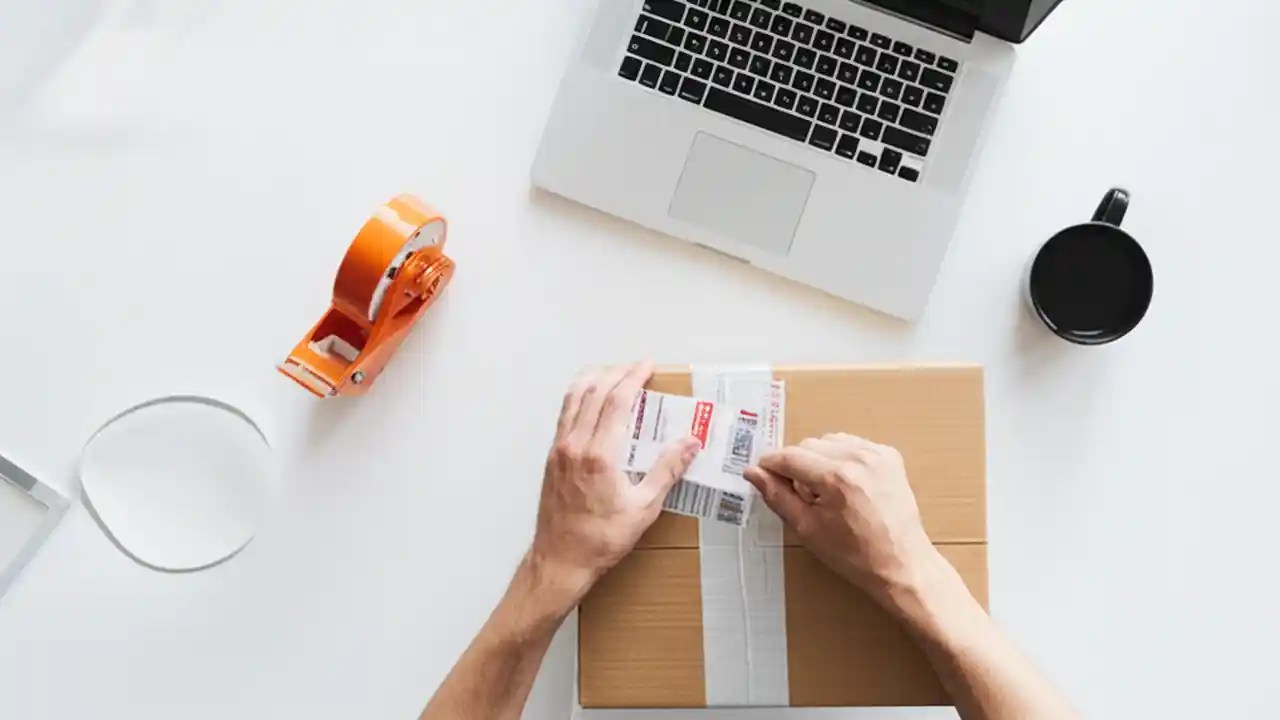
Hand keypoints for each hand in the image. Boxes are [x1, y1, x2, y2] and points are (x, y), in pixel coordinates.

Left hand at [529, 362, 699, 598]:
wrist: (560, 560)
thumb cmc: (601, 539)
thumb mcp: (644, 508)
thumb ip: (667, 470)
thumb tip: (689, 444)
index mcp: (599, 455)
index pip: (615, 401)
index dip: (632, 378)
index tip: (646, 367)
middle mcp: (574, 446)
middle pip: (593, 392)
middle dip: (616, 373)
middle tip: (635, 367)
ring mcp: (559, 449)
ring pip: (573, 398)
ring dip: (594, 380)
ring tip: (613, 373)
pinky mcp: (551, 457)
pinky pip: (564, 414)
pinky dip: (579, 397)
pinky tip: (590, 399)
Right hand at [744, 433, 939, 607]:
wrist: (901, 564)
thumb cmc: (855, 555)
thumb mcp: (807, 529)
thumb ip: (777, 496)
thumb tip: (754, 473)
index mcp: (836, 477)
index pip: (788, 456)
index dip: (771, 466)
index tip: (764, 476)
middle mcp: (858, 458)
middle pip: (808, 445)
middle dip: (798, 466)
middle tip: (805, 497)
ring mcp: (877, 454)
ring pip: (829, 441)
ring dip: (819, 460)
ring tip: (827, 492)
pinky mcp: (889, 456)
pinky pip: (852, 444)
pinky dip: (841, 459)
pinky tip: (845, 485)